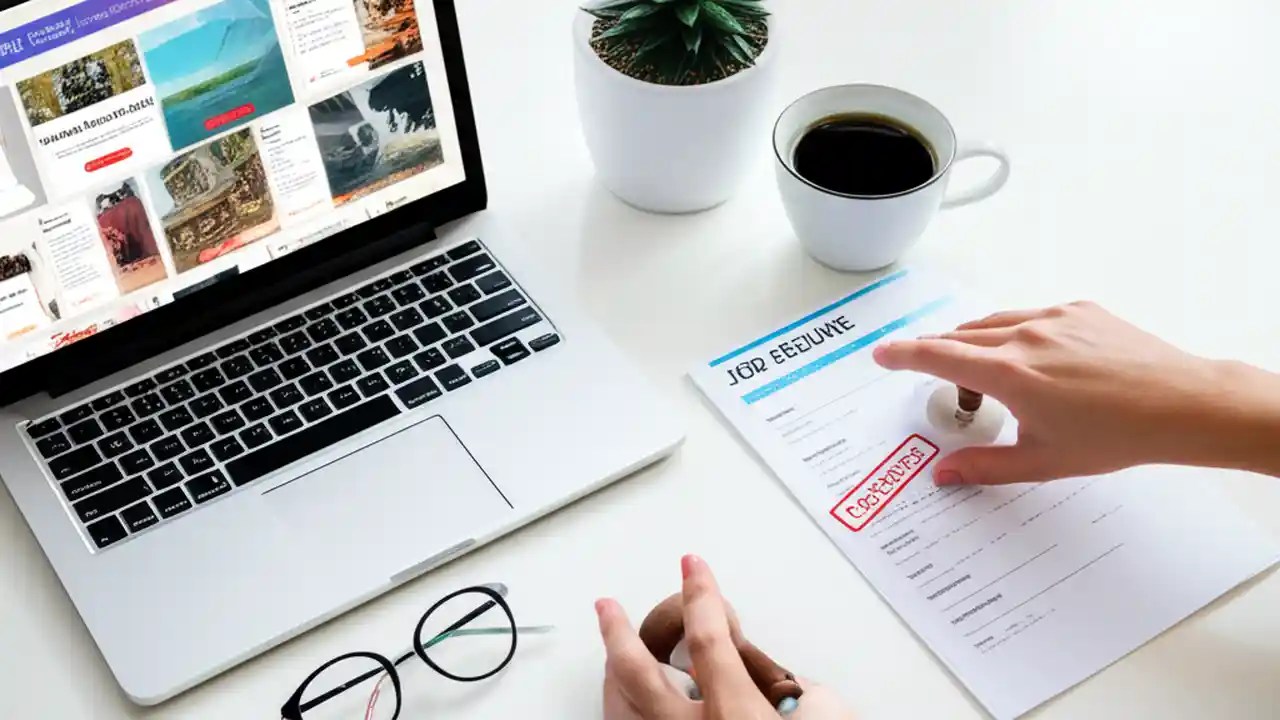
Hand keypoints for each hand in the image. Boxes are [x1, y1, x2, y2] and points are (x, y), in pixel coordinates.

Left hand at [595, 555, 855, 719]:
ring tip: (610, 653)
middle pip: (635, 675)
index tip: (693, 567)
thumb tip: (783, 681)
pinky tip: (627, 707)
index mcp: (734, 716)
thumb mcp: (827, 716)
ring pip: (620, 714)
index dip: (701, 595)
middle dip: (616, 633)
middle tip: (607, 606)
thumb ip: (799, 690)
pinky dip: (625, 718)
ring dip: (612, 677)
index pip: (708, 638)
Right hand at [874, 301, 1279, 483]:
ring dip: (978, 345)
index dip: (903, 355)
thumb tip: (943, 474)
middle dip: (946, 359)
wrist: (1180, 404)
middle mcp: (1025, 336)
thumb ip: (984, 466)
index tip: (881, 354)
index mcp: (1009, 374)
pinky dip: (1017, 334)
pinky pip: (1031, 315)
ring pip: (993, 323)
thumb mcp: (1043, 461)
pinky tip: (1040, 362)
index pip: (937, 356)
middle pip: (961, 337)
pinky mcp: (1080, 310)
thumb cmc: (1116, 435)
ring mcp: (1054, 318)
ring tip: (996, 378)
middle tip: (959, 394)